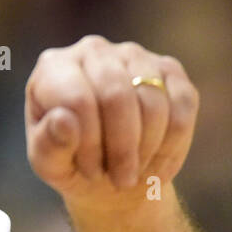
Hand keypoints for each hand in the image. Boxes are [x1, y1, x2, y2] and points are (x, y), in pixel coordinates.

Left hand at [25, 36, 198, 212]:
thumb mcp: (50, 164)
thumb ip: (48, 145)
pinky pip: (183, 104)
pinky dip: (174, 143)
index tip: (91, 172)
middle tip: (121, 181)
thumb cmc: (70, 162)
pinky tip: (157, 165)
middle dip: (123, 148)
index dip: (90, 143)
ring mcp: (133, 55)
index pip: (78, 100)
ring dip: (148, 148)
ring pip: (153, 102)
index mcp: (53, 67)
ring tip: (134, 173)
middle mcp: (92, 50)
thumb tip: (63, 121)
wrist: (109, 171)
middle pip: (117, 96)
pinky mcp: (168, 69)